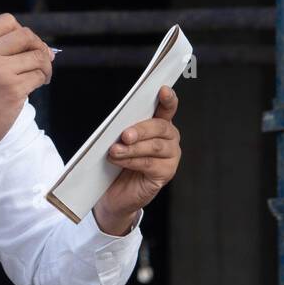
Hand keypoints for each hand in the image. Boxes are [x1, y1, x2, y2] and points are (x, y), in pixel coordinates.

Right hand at [0, 13, 54, 168]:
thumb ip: (1, 52)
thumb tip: (43, 48)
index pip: (7, 21)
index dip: (22, 32)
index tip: (25, 47)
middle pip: (26, 35)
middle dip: (39, 46)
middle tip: (41, 60)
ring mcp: (0, 71)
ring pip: (37, 56)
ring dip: (45, 66)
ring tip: (41, 77)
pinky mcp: (13, 89)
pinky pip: (38, 76)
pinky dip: (41, 81)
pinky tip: (35, 87)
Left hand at [92, 85, 181, 232]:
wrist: (113, 194)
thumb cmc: (116, 164)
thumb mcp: (119, 142)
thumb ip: (124, 130)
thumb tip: (120, 125)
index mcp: (158, 125)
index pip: (167, 108)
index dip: (168, 98)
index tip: (163, 89)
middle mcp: (169, 139)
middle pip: (160, 127)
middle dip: (141, 129)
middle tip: (124, 135)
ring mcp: (170, 157)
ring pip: (155, 146)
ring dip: (133, 148)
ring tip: (115, 150)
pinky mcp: (166, 173)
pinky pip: (149, 164)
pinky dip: (132, 161)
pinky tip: (119, 160)